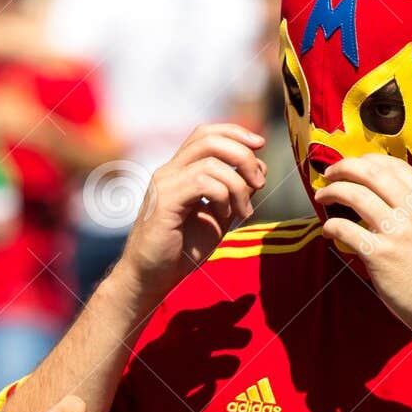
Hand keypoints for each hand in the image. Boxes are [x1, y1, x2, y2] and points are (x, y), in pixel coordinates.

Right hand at [116, 123, 266, 302]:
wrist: (151, 278)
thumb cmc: (181, 251)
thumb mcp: (219, 215)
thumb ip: (236, 191)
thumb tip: (260, 168)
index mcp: (179, 172)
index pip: (206, 134)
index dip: (235, 132)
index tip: (260, 145)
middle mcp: (169, 172)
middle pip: (208, 138)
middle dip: (243, 154)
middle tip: (259, 182)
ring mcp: (164, 185)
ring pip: (210, 160)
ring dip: (238, 185)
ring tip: (243, 212)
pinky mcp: (164, 202)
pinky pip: (203, 183)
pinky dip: (224, 197)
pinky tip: (225, 217)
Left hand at [314, 154, 411, 346]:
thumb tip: (383, 196)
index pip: (394, 165)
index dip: (368, 160)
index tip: (354, 164)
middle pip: (370, 173)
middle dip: (344, 167)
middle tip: (330, 173)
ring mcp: (396, 231)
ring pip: (354, 195)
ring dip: (331, 191)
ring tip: (322, 196)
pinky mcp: (379, 254)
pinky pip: (344, 228)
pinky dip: (330, 225)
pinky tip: (328, 230)